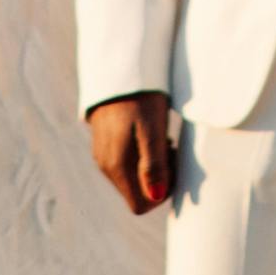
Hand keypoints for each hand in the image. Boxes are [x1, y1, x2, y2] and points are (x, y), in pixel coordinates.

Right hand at [89, 91, 178, 214]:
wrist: (118, 68)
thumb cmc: (141, 99)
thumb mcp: (152, 130)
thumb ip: (154, 165)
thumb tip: (157, 197)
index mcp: (117, 166)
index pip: (141, 206)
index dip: (162, 194)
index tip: (172, 167)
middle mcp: (106, 166)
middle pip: (137, 193)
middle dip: (159, 179)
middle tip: (170, 150)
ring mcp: (104, 155)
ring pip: (133, 179)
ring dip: (153, 167)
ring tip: (162, 140)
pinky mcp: (106, 144)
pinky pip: (127, 164)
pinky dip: (143, 156)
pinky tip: (151, 135)